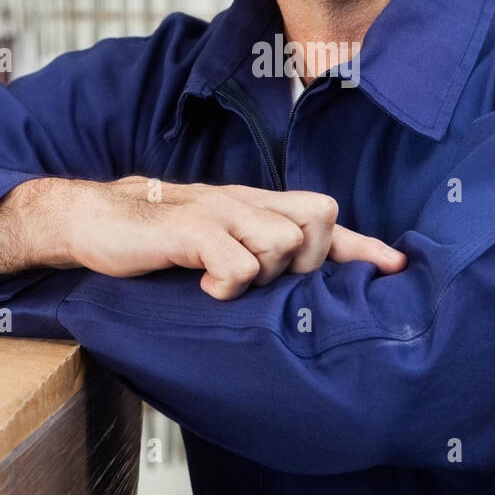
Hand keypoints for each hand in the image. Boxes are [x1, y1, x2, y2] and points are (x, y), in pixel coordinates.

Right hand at [63, 177, 407, 299]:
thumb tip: (302, 291)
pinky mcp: (189, 228)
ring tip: (229, 283)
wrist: (98, 220)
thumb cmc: (162, 237)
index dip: (363, 246)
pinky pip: (236, 262)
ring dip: (264, 274)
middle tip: (268, 282)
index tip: (396, 267)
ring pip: (283, 241)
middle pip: (319, 220)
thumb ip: (259, 259)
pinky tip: (207, 289)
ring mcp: (220, 211)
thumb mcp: (220, 247)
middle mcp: (247, 203)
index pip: (325, 218)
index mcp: (259, 208)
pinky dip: (229, 284)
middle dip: (308, 262)